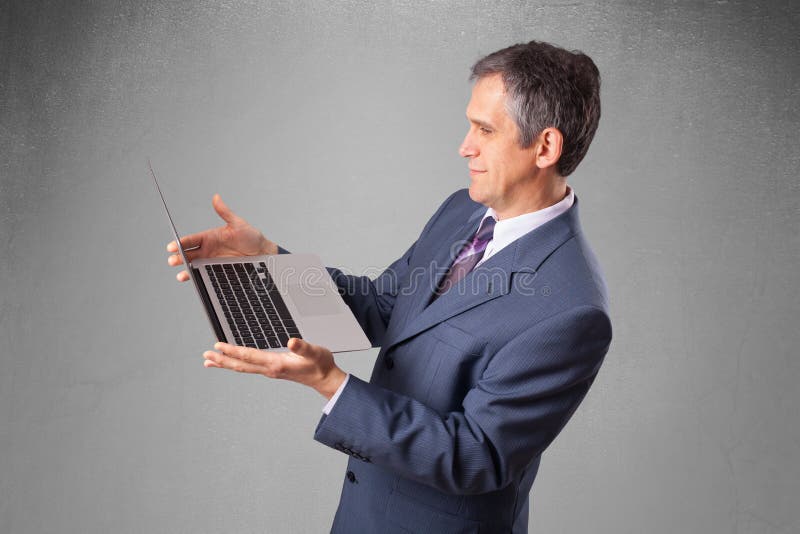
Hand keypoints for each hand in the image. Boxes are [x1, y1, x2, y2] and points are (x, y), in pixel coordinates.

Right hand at [166, 194, 278, 281]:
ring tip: (180, 273)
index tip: (173, 246)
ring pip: (193, 264)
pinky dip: (195, 276)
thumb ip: (225, 212)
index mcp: (210, 237)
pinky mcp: (217, 270)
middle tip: (173, 260)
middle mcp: (208, 249)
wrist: (262, 253)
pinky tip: (190, 278)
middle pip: (188, 253)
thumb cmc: (251, 237)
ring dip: (185, 268)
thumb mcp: (237, 223)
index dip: (181, 243)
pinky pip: (203, 273)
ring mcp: (212, 261)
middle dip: (179, 257)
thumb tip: (216, 197)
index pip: (191, 240)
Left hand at [203, 338, 346, 399]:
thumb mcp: (314, 352)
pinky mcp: (272, 370)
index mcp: (276, 363)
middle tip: (205, 355)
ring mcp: (269, 371)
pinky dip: (237, 364)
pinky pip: (249, 368)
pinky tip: (233, 362)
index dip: (232, 350)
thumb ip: (303, 347)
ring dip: (226, 363)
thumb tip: (291, 340)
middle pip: (240, 365)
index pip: (249, 356)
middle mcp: (269, 369)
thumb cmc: (320, 364)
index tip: (217, 345)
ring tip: (211, 361)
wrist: (325, 379)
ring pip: (243, 368)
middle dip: (222, 360)